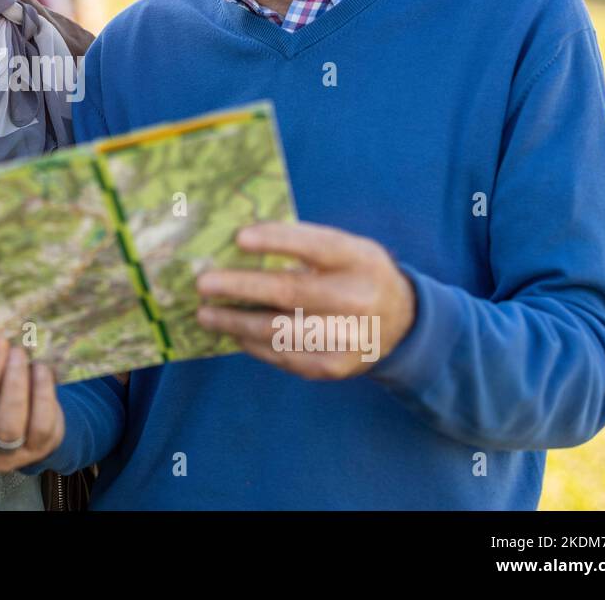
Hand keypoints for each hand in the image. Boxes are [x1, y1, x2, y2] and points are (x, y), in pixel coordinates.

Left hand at [195, 221, 416, 378]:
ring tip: (206, 314)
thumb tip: (237, 245)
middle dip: (240, 287)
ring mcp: (347, 337)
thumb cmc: (354, 273)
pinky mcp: (334, 367)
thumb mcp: (344, 248)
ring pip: (280, 331)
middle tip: (204, 284)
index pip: (315, 246)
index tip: (239, 238)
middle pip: (291, 293)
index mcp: (358, 259)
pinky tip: (233, 334)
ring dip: (235, 323)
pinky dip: (252, 344)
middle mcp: (357, 298)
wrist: (401, 321)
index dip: (277, 241)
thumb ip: (302, 245)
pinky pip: (283, 356)